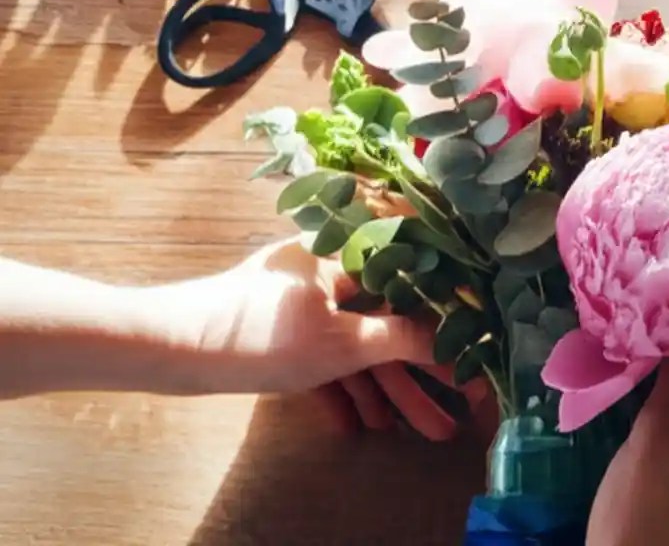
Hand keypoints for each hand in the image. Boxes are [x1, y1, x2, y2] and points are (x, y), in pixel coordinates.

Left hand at [175, 237, 491, 440]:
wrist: (170, 350)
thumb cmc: (262, 334)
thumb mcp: (344, 343)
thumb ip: (404, 338)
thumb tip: (454, 336)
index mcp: (347, 251)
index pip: (417, 277)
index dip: (454, 313)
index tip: (481, 342)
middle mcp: (330, 267)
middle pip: (392, 317)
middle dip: (423, 369)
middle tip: (458, 407)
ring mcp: (304, 299)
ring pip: (360, 341)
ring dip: (387, 387)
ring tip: (420, 432)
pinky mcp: (282, 327)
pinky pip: (325, 353)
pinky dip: (342, 386)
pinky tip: (355, 426)